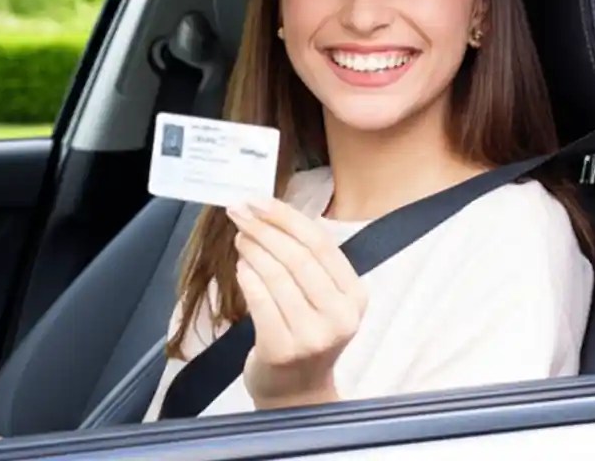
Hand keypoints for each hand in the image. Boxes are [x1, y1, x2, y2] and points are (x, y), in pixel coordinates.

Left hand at [226, 198, 367, 409]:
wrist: (296, 393)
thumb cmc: (305, 335)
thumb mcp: (322, 299)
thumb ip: (308, 262)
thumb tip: (271, 212)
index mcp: (355, 297)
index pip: (320, 244)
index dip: (286, 217)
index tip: (259, 200)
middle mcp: (339, 317)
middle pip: (298, 257)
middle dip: (264, 228)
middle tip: (240, 212)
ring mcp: (312, 336)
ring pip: (277, 276)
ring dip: (253, 249)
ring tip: (240, 237)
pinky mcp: (282, 350)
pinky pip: (260, 301)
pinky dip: (248, 277)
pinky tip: (241, 267)